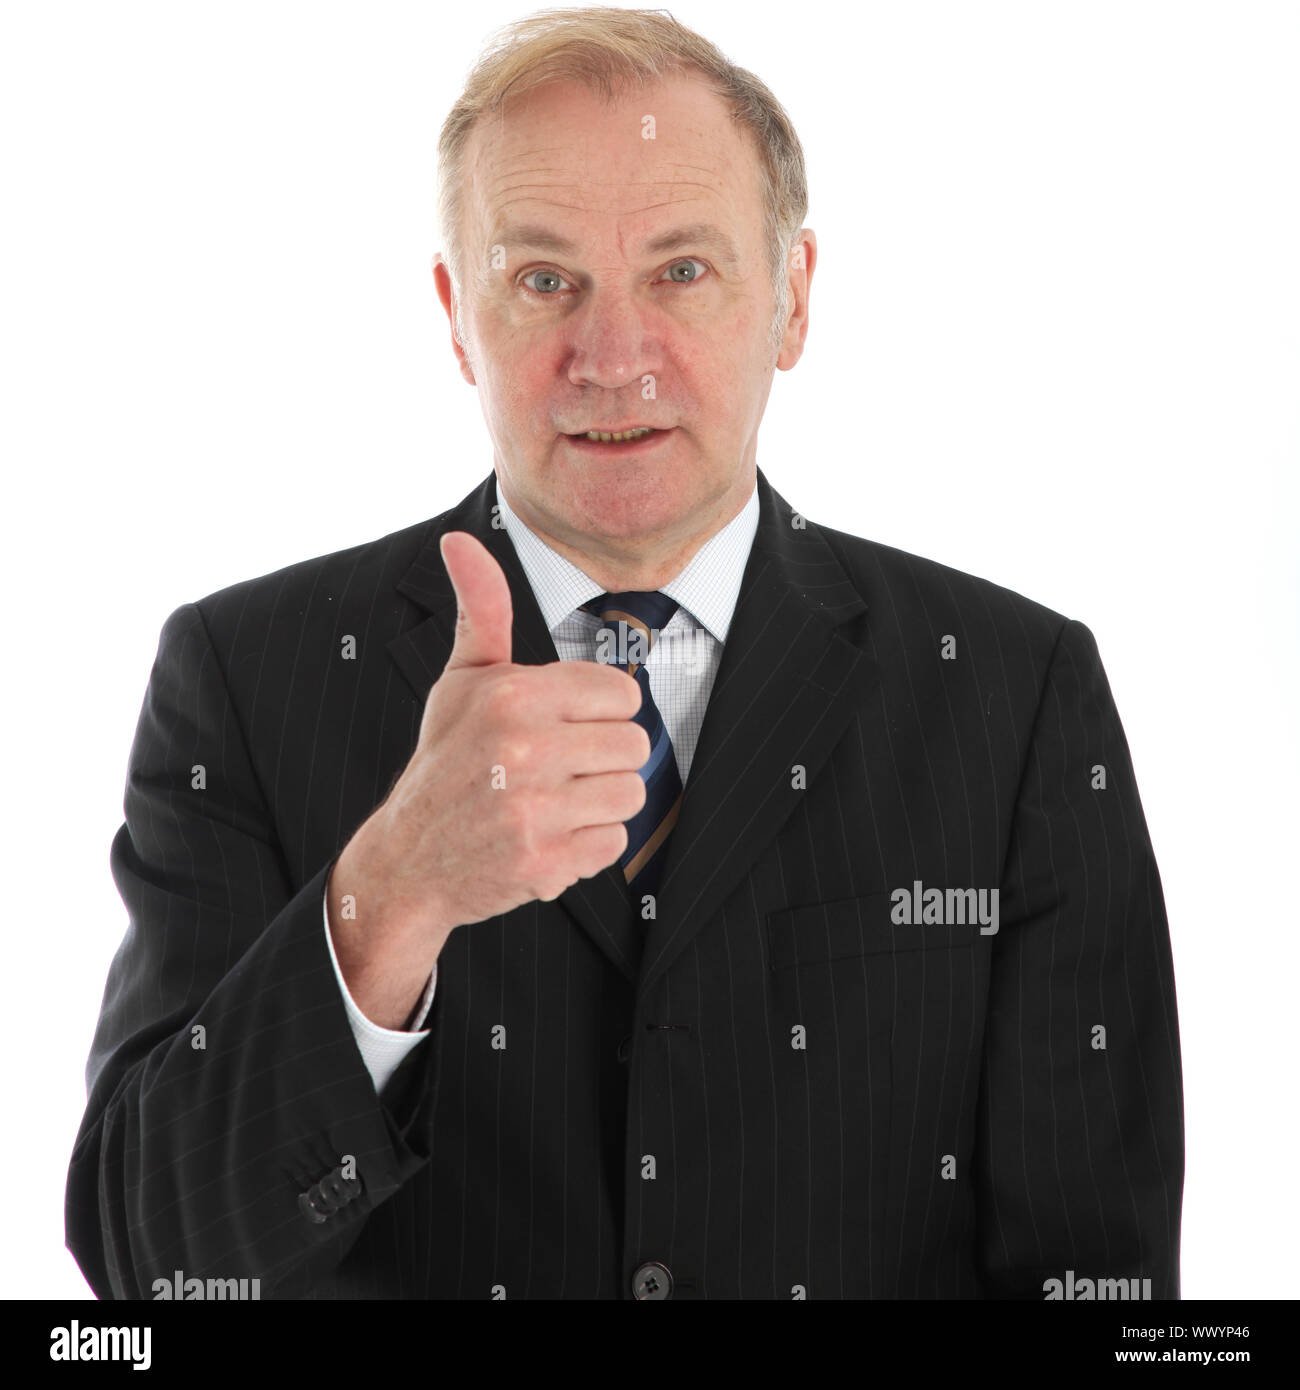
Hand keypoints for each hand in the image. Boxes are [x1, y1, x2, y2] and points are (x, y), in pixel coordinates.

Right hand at [327, 531, 647, 1025]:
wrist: (409, 861)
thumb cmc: (446, 762)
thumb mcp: (461, 680)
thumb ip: (482, 610)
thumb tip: (460, 541)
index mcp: (513, 694)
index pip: (623, 692)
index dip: (599, 711)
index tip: (565, 725)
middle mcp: (525, 748)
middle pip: (635, 744)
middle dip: (602, 758)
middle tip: (557, 768)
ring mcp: (535, 809)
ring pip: (630, 793)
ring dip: (599, 802)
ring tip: (553, 801)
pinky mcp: (545, 862)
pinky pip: (614, 843)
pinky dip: (587, 846)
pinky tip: (548, 836)